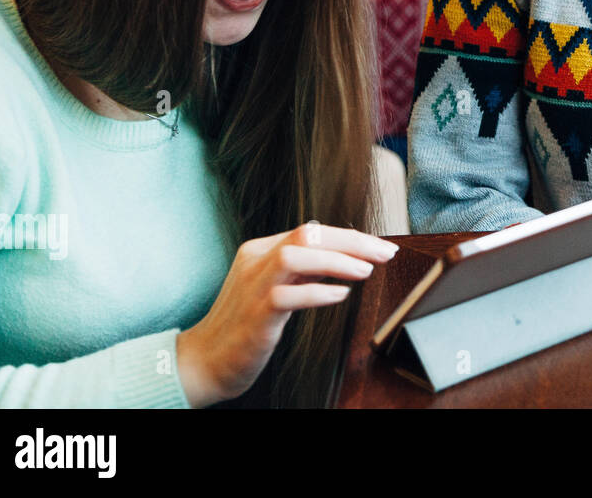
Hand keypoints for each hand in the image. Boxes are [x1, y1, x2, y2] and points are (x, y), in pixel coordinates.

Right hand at [175, 223, 397, 407]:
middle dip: (353, 241)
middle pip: (308, 234)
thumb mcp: (277, 287)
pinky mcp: (254, 314)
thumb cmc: (245, 325)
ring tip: (366, 271)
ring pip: (295, 256)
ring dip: (336, 261)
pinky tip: (341, 296)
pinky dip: (318, 293)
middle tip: (386, 253)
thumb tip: (345, 255)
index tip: (381, 247)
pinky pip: (287, 296)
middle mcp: (255, 261)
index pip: (313, 230)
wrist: (205, 360)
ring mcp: (253, 286)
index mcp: (261, 250)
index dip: (351, 237)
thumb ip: (305, 269)